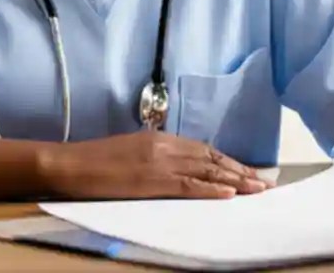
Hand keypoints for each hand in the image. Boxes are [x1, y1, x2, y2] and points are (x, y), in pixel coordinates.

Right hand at [39, 131, 270, 199]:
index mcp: (161, 138)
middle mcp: (165, 146)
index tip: (248, 171)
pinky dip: (210, 190)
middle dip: (240, 171)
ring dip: (235, 181)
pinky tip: (228, 194)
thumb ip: (156, 155)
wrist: (69, 164)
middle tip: (264, 183)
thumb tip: (176, 165)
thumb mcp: (132, 150)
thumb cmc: (95, 161)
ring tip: (256, 190)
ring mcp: (159, 162)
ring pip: (206, 171)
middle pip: (212, 159)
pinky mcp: (151, 180)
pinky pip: (188, 185)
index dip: (229, 162)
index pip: (204, 150)